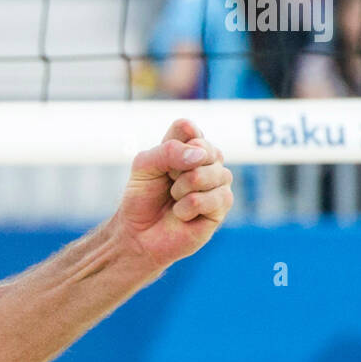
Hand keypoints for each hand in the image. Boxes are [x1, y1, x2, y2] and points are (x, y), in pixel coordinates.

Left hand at [114, 118, 232, 270]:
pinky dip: (187, 207)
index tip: (161, 162)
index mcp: (187, 147)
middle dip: (175, 170)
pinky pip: (212, 198)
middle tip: (167, 184)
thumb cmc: (142, 198)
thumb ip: (168, 152)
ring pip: (208, 174)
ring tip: (174, 199)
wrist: (138, 234)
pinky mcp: (222, 206)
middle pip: (202, 148)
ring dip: (181, 189)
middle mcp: (207, 162)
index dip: (173, 143)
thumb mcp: (144, 166)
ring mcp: (218, 183)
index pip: (187, 128)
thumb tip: (200, 156)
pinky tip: (182, 214)